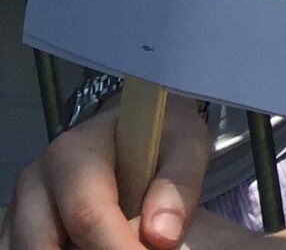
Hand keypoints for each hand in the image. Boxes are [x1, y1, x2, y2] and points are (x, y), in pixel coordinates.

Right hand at [5, 97, 209, 249]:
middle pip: (46, 242)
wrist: (135, 128)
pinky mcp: (20, 227)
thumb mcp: (185, 144)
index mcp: (72, 153)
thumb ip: (179, 182)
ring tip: (115, 248)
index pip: (87, 213)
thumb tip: (161, 234)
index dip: (117, 246)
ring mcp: (22, 206)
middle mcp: (37, 180)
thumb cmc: (159, 135)